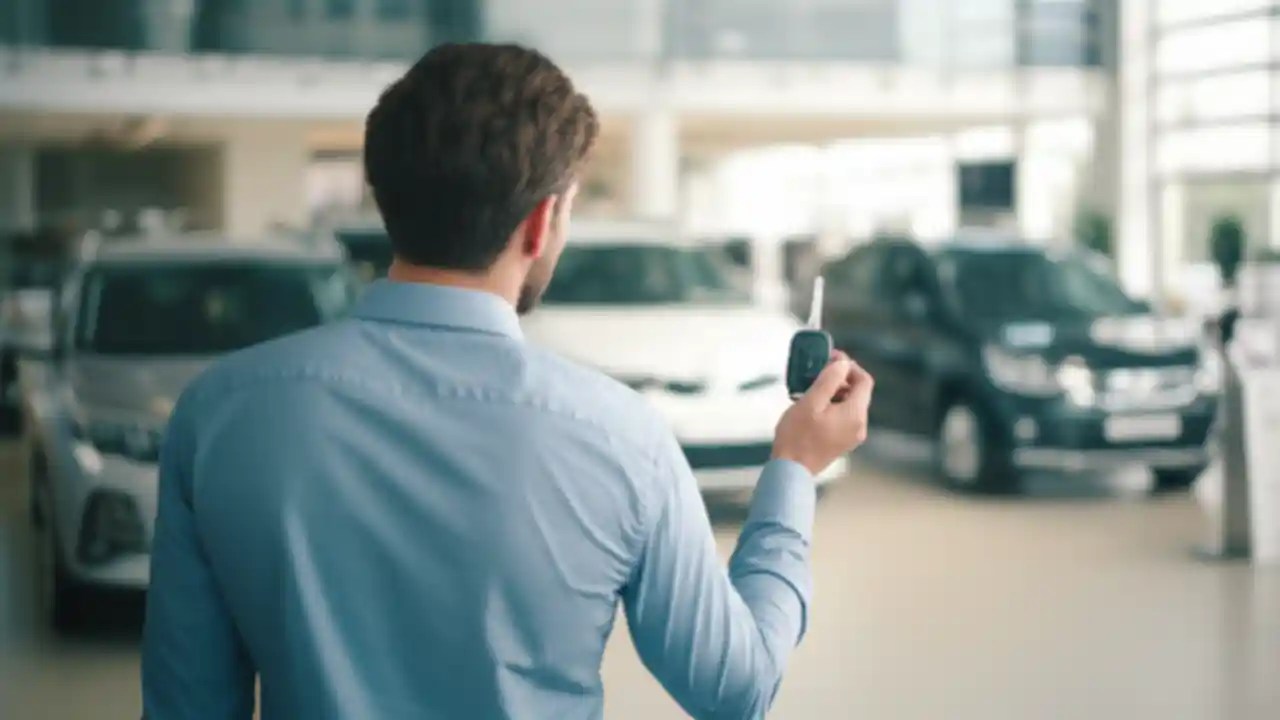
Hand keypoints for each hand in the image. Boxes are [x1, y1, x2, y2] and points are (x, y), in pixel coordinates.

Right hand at [772, 352, 873, 475]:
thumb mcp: (811, 402)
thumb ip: (829, 380)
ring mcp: (852, 436)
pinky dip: (831, 406)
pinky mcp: (843, 442)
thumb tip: (842, 364)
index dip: (849, 366)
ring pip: (849, 404)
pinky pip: (843, 416)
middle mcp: (859, 425)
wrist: (791, 470)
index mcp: (855, 414)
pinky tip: (812, 406)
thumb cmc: (797, 436)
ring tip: (811, 389)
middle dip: (839, 378)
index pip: (864, 381)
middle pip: (857, 392)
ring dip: (833, 392)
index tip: (830, 359)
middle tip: (817, 372)